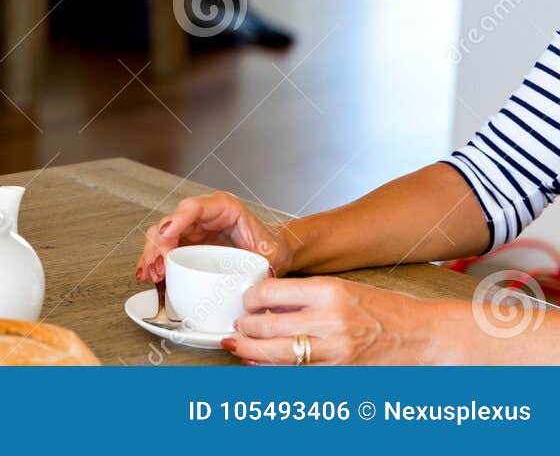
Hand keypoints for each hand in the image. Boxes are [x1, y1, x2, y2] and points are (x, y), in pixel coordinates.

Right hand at [136, 191, 292, 283]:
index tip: (166, 234)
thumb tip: (246, 282)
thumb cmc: (271, 248)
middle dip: (159, 244)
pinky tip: (147, 274)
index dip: (177, 220)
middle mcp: (202, 216)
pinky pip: (163, 249)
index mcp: (223, 207)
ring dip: (152, 255)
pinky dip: (153, 261)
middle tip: (159, 266)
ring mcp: (191, 229)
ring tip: (152, 274)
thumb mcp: (269, 253)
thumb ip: (257, 262)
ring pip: (160, 235)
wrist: (272, 253)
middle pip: (170, 222)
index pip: (194, 207)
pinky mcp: (185, 244)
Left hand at [226, 276, 443, 363]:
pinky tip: (261, 366)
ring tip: (239, 346)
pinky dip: (274, 371)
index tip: (246, 301)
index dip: (250, 298)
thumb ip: (306, 295)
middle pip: (267, 326)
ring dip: (251, 352)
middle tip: (238, 326)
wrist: (425, 336)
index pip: (270, 292)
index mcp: (329, 291)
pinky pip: (297, 375)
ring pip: (276, 355)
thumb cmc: (387, 310)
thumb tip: (267, 302)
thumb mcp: (343, 288)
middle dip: (244, 327)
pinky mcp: (340, 375)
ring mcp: (335, 352)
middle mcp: (329, 321)